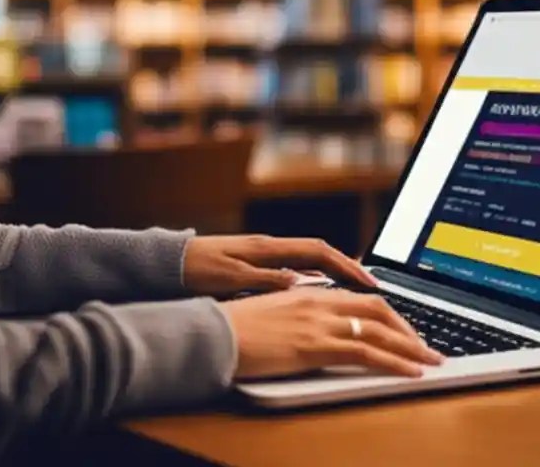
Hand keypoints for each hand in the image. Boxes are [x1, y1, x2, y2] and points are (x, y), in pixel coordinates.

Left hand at [183, 235, 377, 296]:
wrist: (166, 263)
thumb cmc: (194, 270)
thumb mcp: (230, 278)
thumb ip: (266, 279)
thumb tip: (302, 282)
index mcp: (267, 248)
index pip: (319, 253)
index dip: (347, 267)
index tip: (368, 283)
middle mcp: (270, 247)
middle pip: (321, 254)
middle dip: (349, 269)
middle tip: (373, 287)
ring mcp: (264, 254)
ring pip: (310, 261)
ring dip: (335, 274)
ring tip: (357, 292)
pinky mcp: (257, 263)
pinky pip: (297, 268)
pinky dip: (315, 279)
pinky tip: (321, 293)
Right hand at [220, 288, 443, 377]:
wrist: (212, 335)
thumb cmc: (233, 329)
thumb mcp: (272, 315)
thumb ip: (298, 317)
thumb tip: (313, 329)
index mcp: (310, 293)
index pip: (362, 298)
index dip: (390, 314)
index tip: (405, 329)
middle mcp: (320, 302)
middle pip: (379, 310)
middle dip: (408, 329)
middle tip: (426, 347)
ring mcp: (320, 323)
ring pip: (380, 331)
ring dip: (410, 348)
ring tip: (430, 361)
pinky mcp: (316, 346)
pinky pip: (366, 353)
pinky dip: (394, 362)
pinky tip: (409, 371)